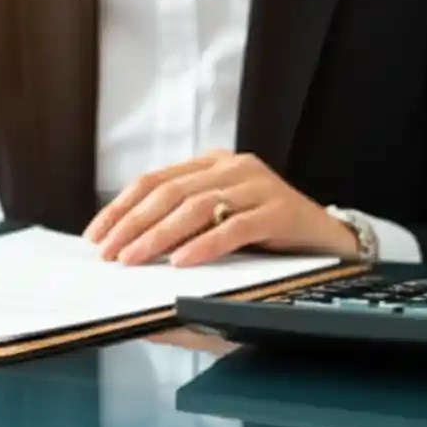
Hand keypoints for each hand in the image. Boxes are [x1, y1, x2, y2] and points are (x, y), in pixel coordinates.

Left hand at [83, 150, 358, 266]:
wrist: (332, 242)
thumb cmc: (265, 238)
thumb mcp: (217, 223)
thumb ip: (181, 225)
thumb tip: (126, 247)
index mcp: (211, 164)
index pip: (154, 180)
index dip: (121, 207)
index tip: (95, 236)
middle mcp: (233, 166)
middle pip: (169, 192)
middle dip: (132, 224)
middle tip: (108, 254)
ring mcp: (258, 184)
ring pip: (197, 206)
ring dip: (159, 236)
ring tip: (134, 260)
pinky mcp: (280, 209)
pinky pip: (235, 227)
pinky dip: (205, 245)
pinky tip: (182, 262)